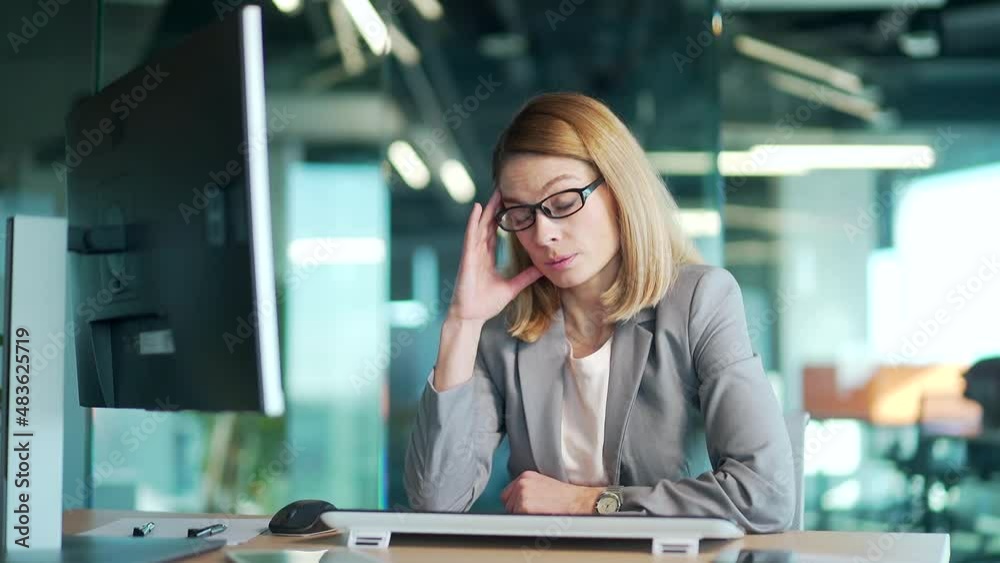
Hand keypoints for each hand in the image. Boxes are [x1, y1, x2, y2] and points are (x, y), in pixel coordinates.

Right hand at [448, 189, 542, 322]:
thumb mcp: (512, 287)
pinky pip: (470, 236)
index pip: (496, 232)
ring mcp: (472, 253)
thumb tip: (542, 269)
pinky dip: (473, 221)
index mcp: (488, 257)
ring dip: (487, 209)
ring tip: (495, 192)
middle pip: (488, 224)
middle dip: (496, 207)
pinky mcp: (467, 257)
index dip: (502, 217)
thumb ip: (525, 277)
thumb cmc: (486, 304)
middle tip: (505, 189)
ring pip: (481, 225)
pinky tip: (476, 208)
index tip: (511, 203)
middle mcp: (479, 251)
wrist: (471, 317)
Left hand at [500, 471, 602, 514]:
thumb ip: (528, 489)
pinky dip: (525, 522)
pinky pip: (517, 519)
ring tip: (538, 514)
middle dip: (517, 510)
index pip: (507, 493)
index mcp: (525, 476)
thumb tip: (517, 500)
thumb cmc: (565, 497)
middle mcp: (522, 483)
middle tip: (534, 512)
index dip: (515, 503)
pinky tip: (537, 517)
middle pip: (507, 503)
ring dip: (521, 516)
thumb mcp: (544, 484)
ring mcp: (522, 494)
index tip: (523, 507)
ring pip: (511, 512)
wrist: (578, 501)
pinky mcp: (524, 506)